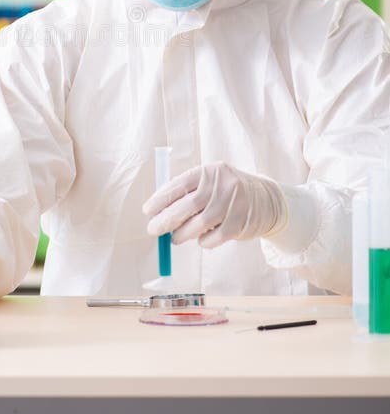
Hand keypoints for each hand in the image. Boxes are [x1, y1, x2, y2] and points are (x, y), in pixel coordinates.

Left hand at [142, 161, 286, 248]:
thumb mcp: (211, 182)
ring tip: (175, 238)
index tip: (147, 211)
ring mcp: (231, 205)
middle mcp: (220, 185)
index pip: (179, 184)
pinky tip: (201, 239)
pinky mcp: (239, 224)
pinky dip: (203, 242)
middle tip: (153, 230)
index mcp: (208, 172)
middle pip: (187, 206)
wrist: (267, 200)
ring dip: (181, 234)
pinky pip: (213, 238)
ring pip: (198, 225)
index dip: (161, 199)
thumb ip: (188, 192)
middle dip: (166, 220)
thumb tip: (159, 212)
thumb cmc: (227, 192)